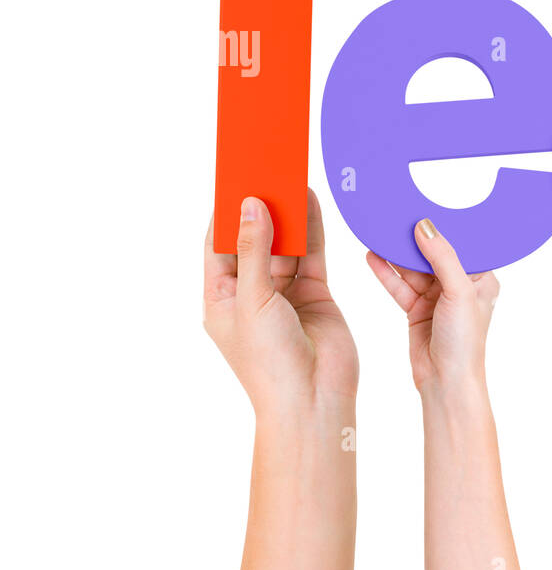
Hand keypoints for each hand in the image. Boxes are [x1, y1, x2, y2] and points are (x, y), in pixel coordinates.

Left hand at [204, 190, 358, 413]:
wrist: (313, 400)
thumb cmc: (269, 363)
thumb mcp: (252, 300)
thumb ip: (254, 250)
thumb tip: (250, 206)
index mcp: (222, 299)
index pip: (218, 246)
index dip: (226, 212)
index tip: (233, 178)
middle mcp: (251, 293)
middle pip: (254, 240)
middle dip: (259, 208)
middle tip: (264, 170)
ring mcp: (284, 294)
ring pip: (285, 244)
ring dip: (287, 214)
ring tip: (289, 176)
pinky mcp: (316, 294)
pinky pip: (312, 254)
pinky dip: (312, 229)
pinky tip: (311, 201)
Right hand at [367, 218, 498, 395]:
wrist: (445, 382)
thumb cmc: (465, 342)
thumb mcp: (459, 293)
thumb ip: (443, 258)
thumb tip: (425, 226)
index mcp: (482, 279)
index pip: (462, 246)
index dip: (444, 228)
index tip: (424, 207)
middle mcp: (460, 286)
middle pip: (433, 255)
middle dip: (414, 239)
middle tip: (395, 215)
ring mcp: (437, 298)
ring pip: (413, 269)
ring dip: (396, 254)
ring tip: (378, 230)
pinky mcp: (417, 309)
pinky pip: (400, 286)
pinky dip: (386, 273)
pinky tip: (372, 256)